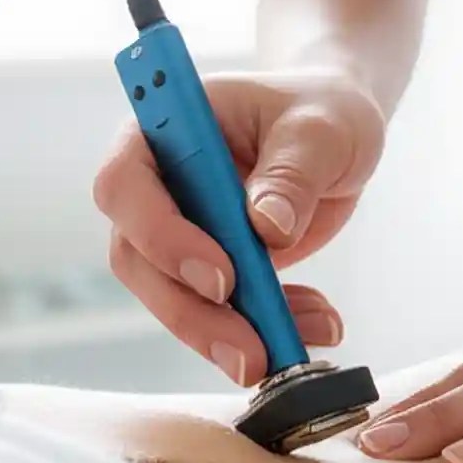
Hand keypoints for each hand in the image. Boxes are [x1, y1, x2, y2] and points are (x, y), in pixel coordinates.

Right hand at [94, 69, 385, 385]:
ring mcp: (178, 232)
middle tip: (250, 352)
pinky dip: (265, 330)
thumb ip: (292, 173)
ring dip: (227, 335)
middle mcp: (156, 185)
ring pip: (173, 299)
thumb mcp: (320, 129)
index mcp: (162, 130)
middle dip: (193, 313)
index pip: (125, 185)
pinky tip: (312, 326)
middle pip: (139, 259)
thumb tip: (266, 227)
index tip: (222, 276)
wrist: (337, 131)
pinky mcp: (210, 269)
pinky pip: (220, 313)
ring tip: (289, 350)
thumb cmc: (320, 110)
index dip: (160, 237)